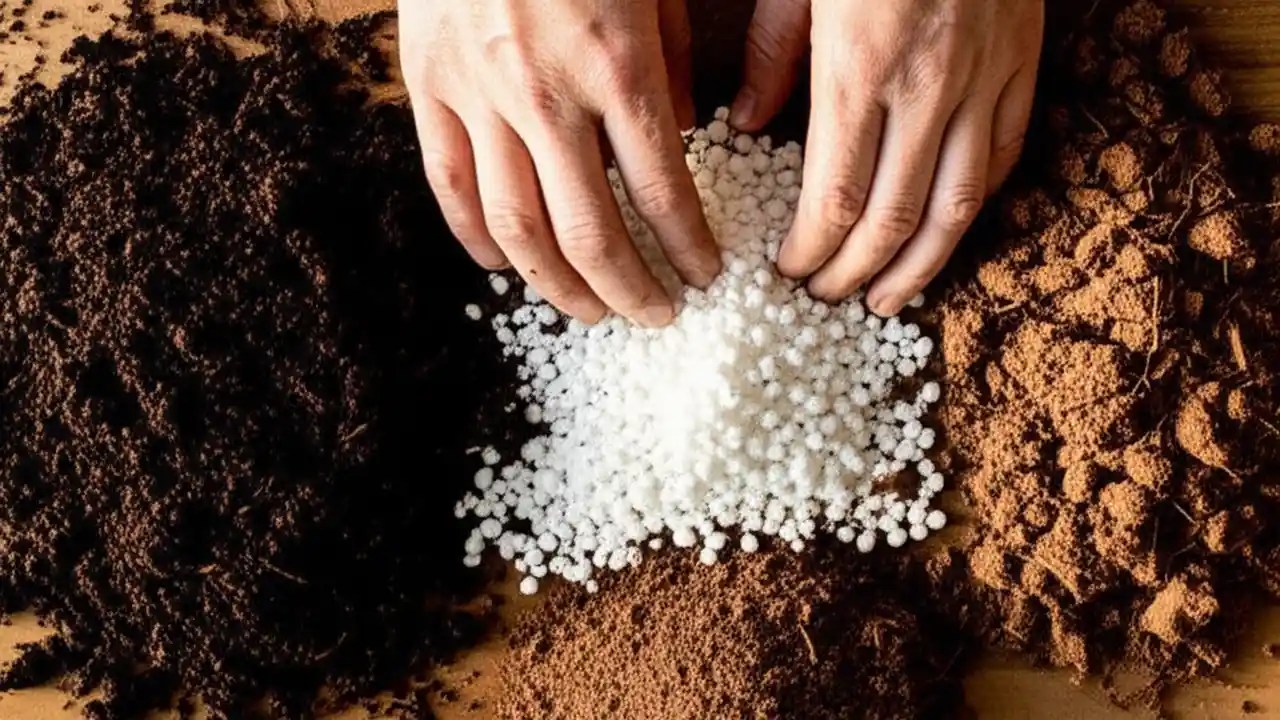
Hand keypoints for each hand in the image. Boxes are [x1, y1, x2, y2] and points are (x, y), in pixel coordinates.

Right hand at [399, 0, 721, 326]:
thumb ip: (673, 62)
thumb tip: (684, 135)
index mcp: (617, 65)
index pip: (663, 193)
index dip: (688, 250)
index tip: (706, 277)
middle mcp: (546, 95)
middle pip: (588, 232)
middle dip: (629, 290)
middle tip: (655, 318)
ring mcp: (477, 95)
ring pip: (514, 227)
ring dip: (556, 285)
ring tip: (588, 311)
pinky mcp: (427, 87)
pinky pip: (449, 185)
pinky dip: (474, 239)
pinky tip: (504, 268)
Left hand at [731, 0, 1043, 314]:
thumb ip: (768, 59)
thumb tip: (741, 128)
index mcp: (859, 70)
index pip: (837, 199)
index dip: (813, 252)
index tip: (789, 273)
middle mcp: (928, 88)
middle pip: (895, 220)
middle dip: (857, 274)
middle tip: (829, 300)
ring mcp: (986, 79)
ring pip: (959, 205)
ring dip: (923, 266)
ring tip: (891, 301)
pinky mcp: (1024, 64)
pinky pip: (1009, 154)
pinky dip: (978, 203)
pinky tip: (949, 231)